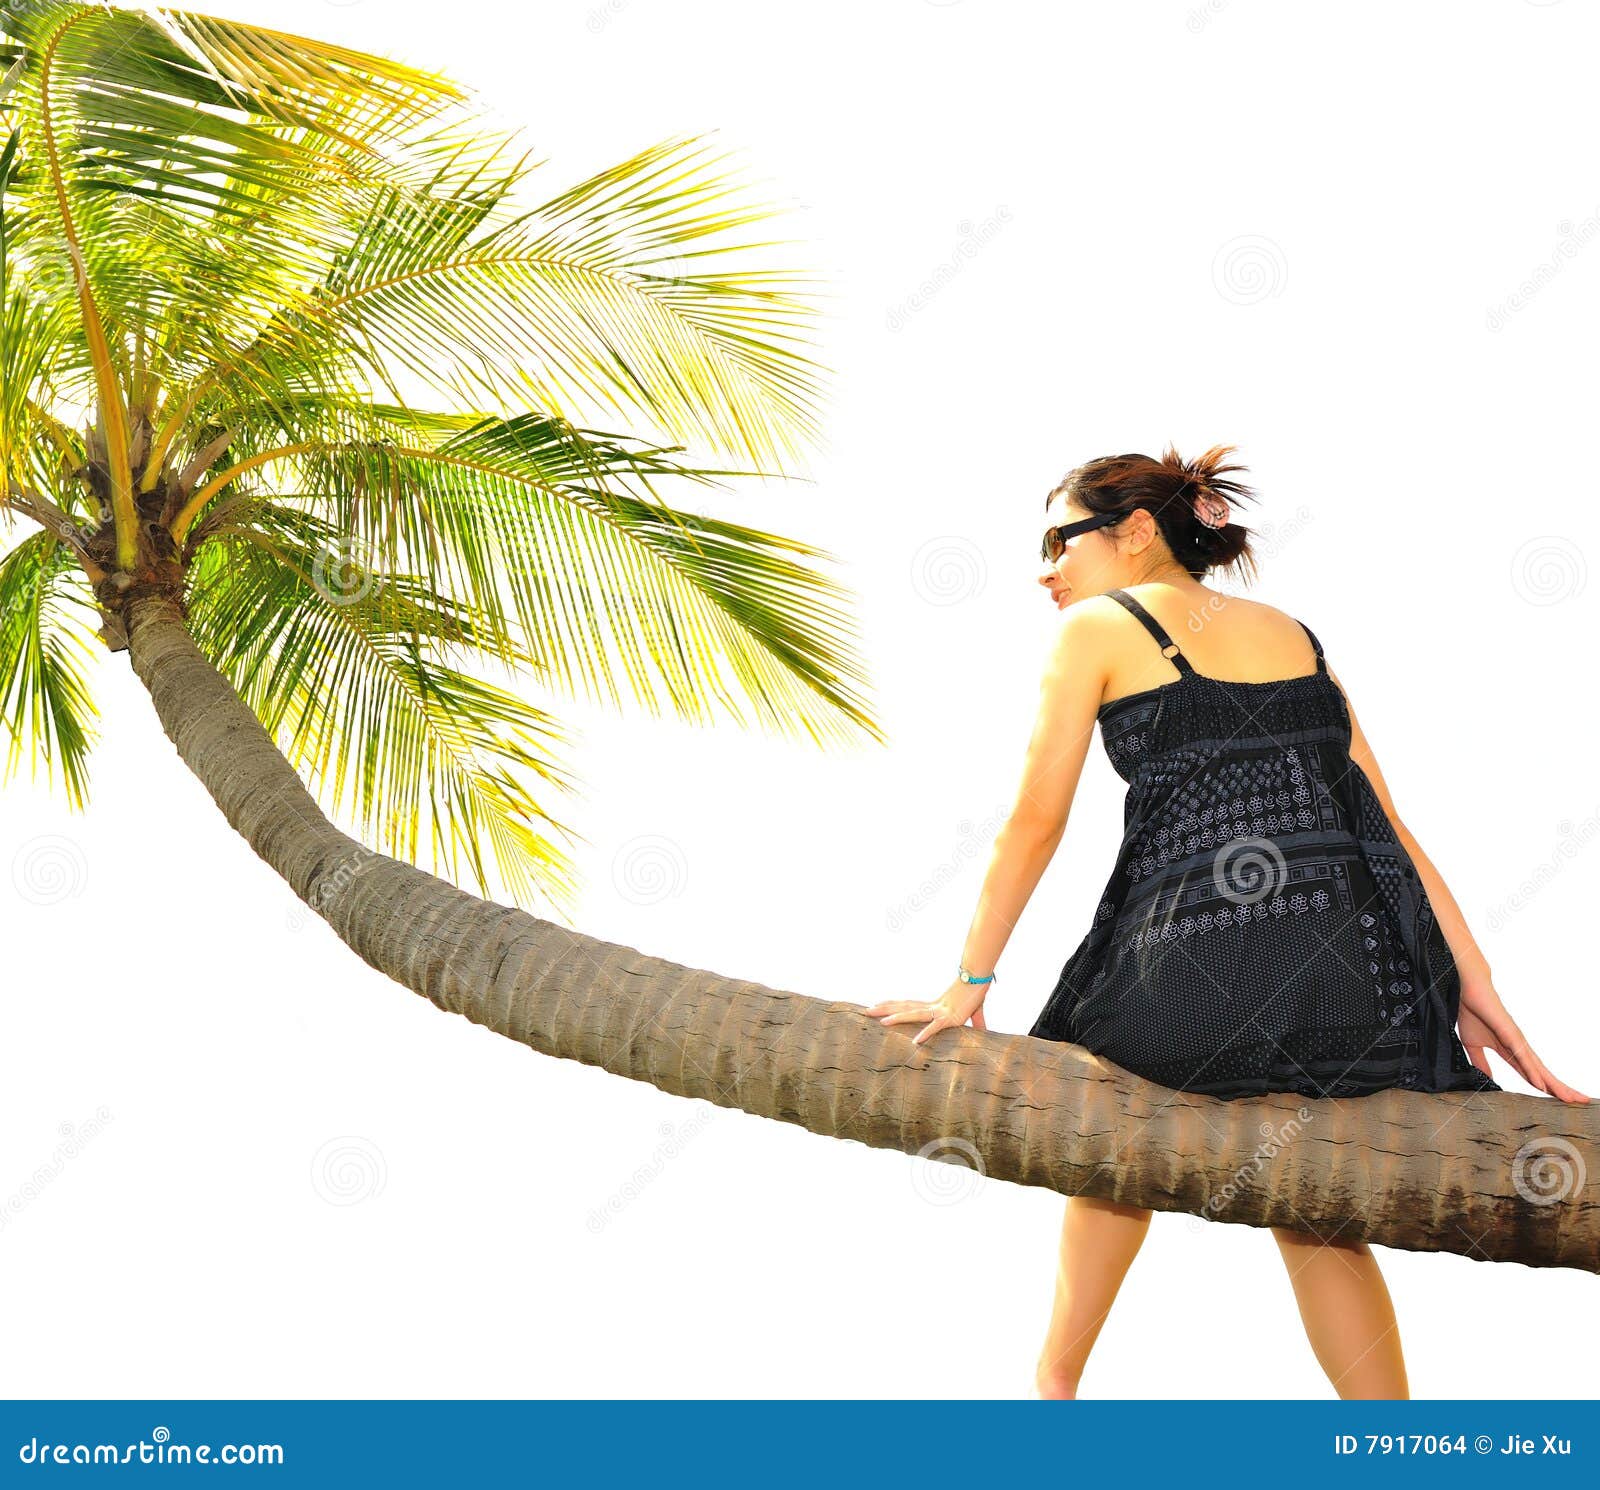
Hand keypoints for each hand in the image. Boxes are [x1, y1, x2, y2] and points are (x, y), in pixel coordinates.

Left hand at [862, 977, 988, 1050]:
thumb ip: (977, 1022)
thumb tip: (984, 1031)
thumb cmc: (975, 994)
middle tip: (866, 1011)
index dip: (891, 1005)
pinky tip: (916, 1042)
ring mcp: (940, 1012)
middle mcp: (932, 1007)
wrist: (981, 981)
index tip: (876, 1005)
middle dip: (884, 1009)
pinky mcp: (951, 1018)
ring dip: (898, 1018)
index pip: (907, 1004)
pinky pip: (936, 1027)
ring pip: (914, 1015)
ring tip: (881, 1022)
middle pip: (904, 1007)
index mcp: (933, 1006)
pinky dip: (926, 1033)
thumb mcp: (973, 1013)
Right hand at [1457, 976, 1590, 1102]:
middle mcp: (1519, 1048)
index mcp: (1511, 1051)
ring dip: (1554, 1085)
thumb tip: (1487, 1079)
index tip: (1558, 1098)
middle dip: (1559, 1087)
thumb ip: (1481, 1062)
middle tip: (1578, 1101)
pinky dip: (1533, 1073)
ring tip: (1570, 1099)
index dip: (1544, 1086)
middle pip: (1542, 1073)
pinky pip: (1523, 1058)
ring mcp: (1517, 1042)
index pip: (1531, 1074)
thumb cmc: (1472, 1014)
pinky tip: (1542, 1086)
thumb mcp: (1474, 1046)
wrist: (1467, 991)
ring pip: (1538, 1068)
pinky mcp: (1511, 1035)